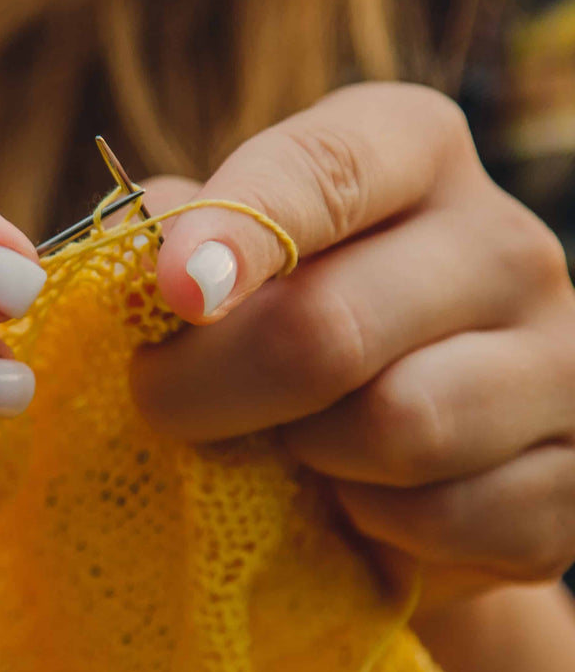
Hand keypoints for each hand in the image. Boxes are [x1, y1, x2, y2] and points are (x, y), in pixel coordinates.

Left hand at [132, 82, 574, 604]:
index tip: (175, 291)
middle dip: (208, 387)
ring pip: (396, 427)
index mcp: (412, 149)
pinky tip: (360, 491)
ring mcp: (562, 357)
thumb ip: (174, 229)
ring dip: (302, 454)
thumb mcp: (222, 248)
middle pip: (330, 327)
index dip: (235, 230)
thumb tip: (138, 240)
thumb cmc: (285, 314)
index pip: (323, 171)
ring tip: (285, 438)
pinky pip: (445, 517)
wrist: (389, 437)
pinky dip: (374, 522)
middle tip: (161, 400)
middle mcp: (505, 239)